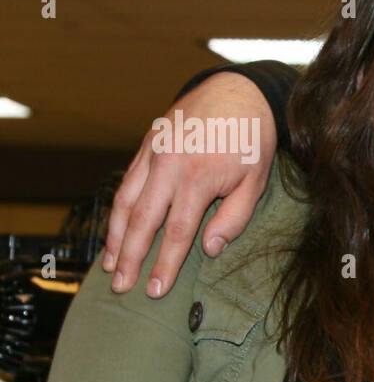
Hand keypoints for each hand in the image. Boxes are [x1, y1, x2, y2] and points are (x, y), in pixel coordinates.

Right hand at [103, 72, 276, 296]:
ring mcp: (153, 153)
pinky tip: (115, 229)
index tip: (154, 290)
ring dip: (114, 236)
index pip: (175, 233)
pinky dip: (118, 208)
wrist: (239, 91)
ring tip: (109, 265)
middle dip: (128, 257)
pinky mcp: (147, 144)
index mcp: (198, 178)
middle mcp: (168, 166)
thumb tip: (208, 250)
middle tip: (119, 287)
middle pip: (141, 221)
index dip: (163, 265)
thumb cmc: (252, 140)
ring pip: (125, 201)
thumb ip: (234, 218)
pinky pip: (126, 181)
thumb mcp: (256, 181)